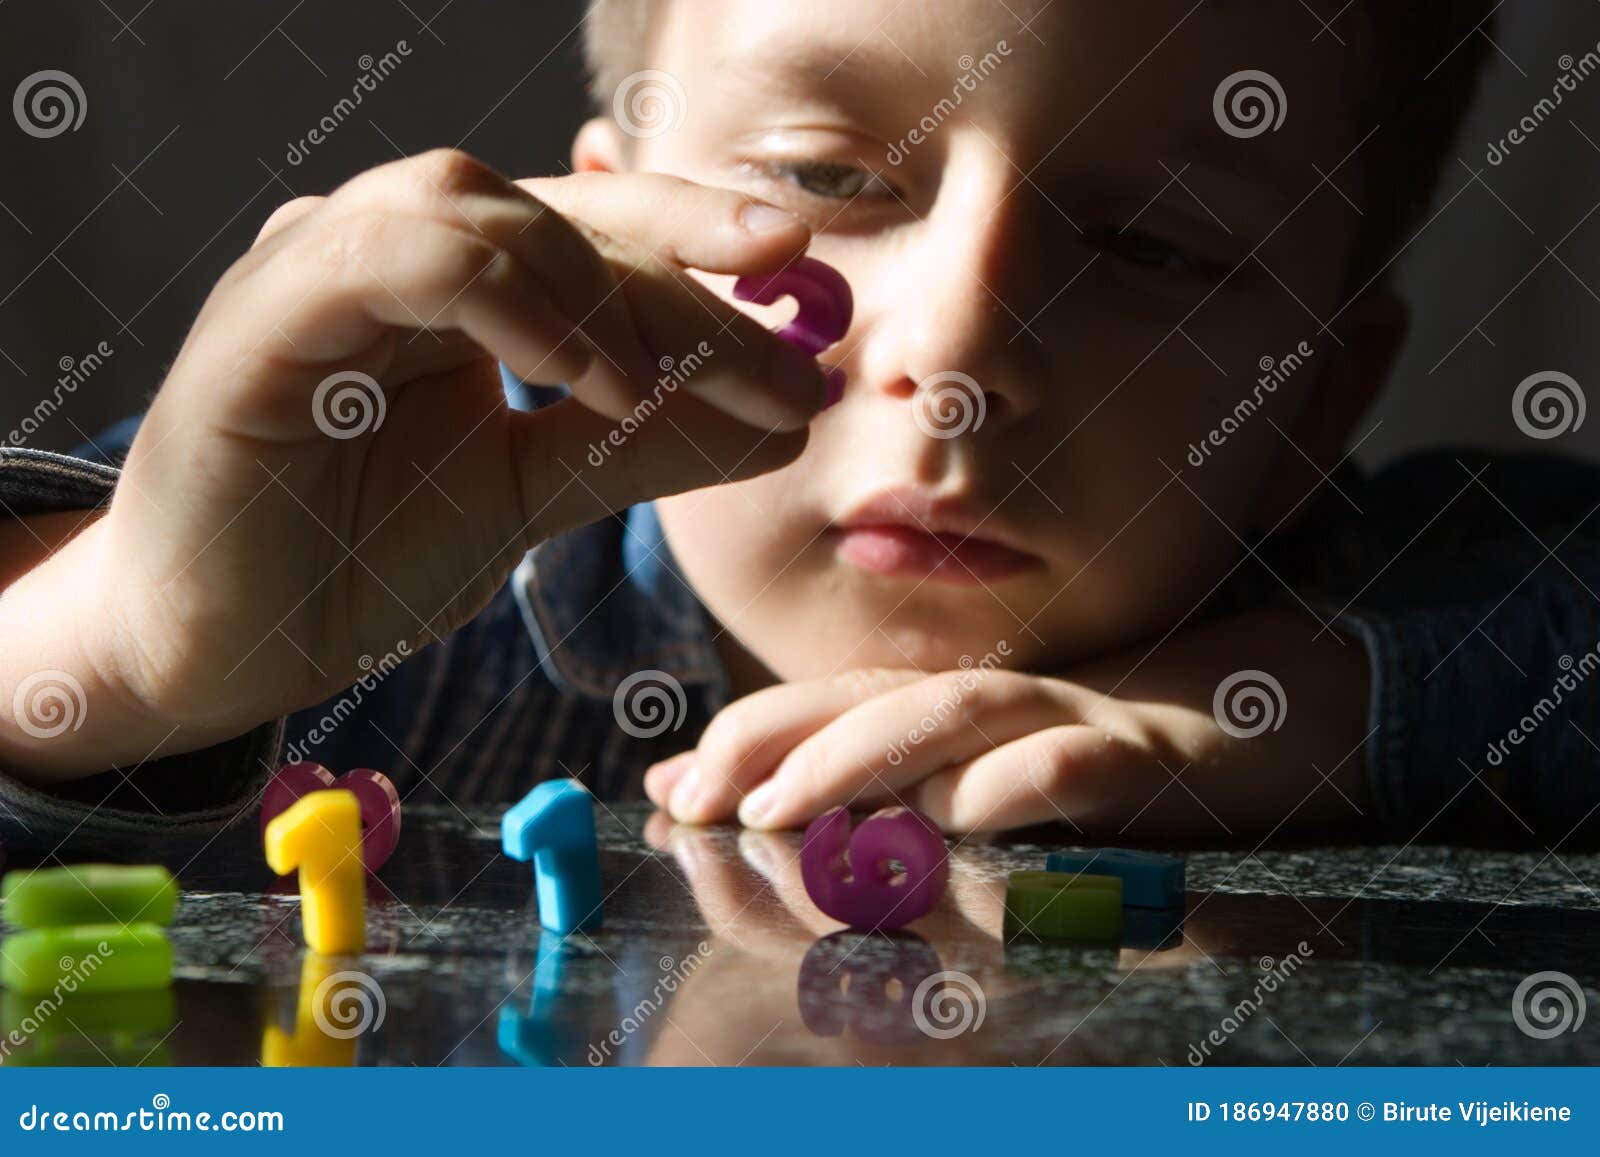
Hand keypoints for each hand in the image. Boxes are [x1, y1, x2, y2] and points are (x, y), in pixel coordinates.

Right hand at [0, 151, 828, 777]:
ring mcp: (320, 267)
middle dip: (686, 257)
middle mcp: (389, 251)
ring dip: (600, 283)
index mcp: (456, 285)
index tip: (812, 305)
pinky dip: (504, 298)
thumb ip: (642, 448)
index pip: (600, 239)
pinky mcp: (262, 315)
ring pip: (477, 205)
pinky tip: (586, 374)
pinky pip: (391, 259)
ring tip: (671, 377)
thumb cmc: (356, 559)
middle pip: (557, 207)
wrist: (214, 644)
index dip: (709, 261)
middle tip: (794, 311)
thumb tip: (788, 419)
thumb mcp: (531, 496)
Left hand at [645, 608, 1371, 836]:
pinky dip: (1021, 785)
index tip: (671, 785)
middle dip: (773, 738)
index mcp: (964, 707)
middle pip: (874, 699)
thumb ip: (901, 789)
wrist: (1285, 710)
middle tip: (696, 793)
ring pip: (957, 718)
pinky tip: (966, 815)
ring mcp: (1078, 719)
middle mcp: (1005, 701)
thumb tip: (768, 802)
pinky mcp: (1155, 757)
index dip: (750, 733)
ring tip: (782, 804)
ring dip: (862, 755)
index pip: (837, 705)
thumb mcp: (1004, 774)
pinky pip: (1081, 766)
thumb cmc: (1122, 753)